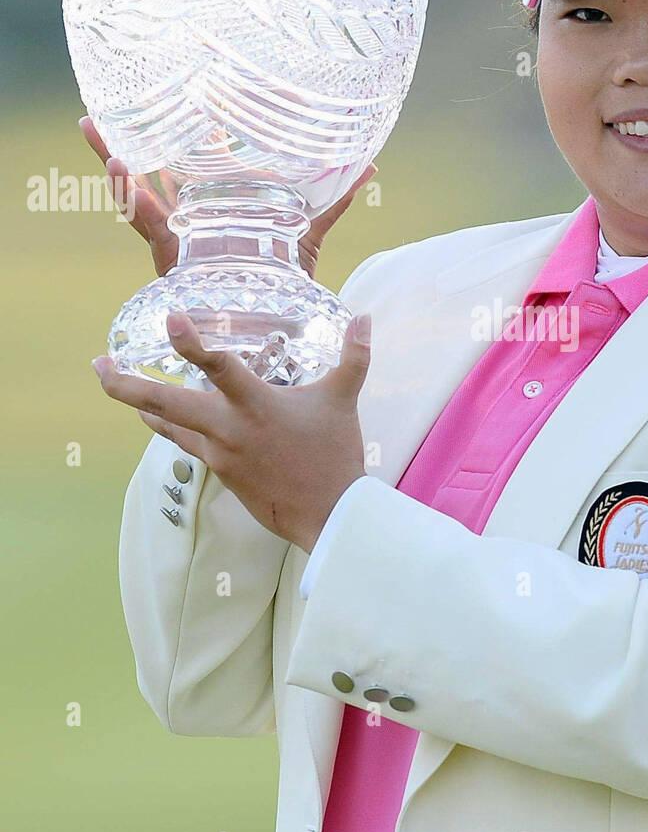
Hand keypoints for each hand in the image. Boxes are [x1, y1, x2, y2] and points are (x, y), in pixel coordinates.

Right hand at [80, 115, 377, 279]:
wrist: (281, 335)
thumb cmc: (287, 284)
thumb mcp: (308, 236)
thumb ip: (332, 203)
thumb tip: (368, 167)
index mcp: (213, 214)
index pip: (186, 170)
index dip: (169, 141)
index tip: (152, 104)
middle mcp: (190, 226)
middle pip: (151, 182)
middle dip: (125, 151)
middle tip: (96, 118)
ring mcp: (181, 245)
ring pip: (141, 206)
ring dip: (122, 176)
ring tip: (105, 142)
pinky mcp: (177, 266)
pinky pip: (152, 233)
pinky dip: (137, 209)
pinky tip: (126, 187)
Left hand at [93, 310, 372, 552]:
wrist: (328, 514)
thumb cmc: (334, 454)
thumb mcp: (343, 399)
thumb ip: (353, 356)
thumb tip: (365, 318)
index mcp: (256, 405)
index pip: (217, 366)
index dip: (190, 341)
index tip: (169, 317)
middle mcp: (229, 428)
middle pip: (164, 404)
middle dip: (125, 384)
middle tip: (98, 362)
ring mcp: (220, 452)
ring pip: (168, 424)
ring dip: (139, 404)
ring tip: (114, 382)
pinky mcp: (221, 470)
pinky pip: (186, 442)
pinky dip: (168, 426)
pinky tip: (156, 419)